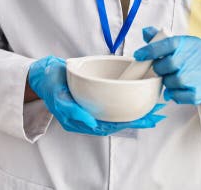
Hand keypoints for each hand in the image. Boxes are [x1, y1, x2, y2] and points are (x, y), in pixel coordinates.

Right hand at [28, 56, 165, 134]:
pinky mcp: (94, 97)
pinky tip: (138, 96)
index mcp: (80, 121)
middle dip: (137, 119)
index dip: (128, 124)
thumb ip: (72, 110)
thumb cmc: (49, 85)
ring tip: (153, 108)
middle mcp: (88, 117)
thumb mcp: (57, 97)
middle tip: (157, 115)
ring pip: (116, 113)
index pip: (108, 126)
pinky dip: (126, 100)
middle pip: (116, 121)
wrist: (43, 73)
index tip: (144, 121)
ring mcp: (91, 107)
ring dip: (135, 111)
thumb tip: (91, 122)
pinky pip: (112, 102)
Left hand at [133, 27, 200, 104]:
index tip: (138, 55)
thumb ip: (161, 38)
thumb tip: (145, 32)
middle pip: (164, 66)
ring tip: (173, 78)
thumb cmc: (195, 56)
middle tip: (161, 69)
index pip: (164, 45)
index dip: (148, 50)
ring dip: (167, 82)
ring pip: (169, 82)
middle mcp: (189, 59)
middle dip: (159, 69)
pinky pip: (177, 96)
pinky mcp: (197, 93)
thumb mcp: (182, 42)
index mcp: (185, 44)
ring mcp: (194, 77)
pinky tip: (177, 88)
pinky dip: (174, 94)